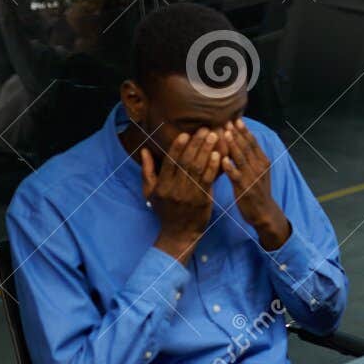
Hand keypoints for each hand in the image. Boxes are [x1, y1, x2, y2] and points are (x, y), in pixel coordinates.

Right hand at [142, 128, 219, 262]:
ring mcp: (189, 195)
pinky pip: (208, 180)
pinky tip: (218, 155)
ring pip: (198, 169)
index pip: (170, 162)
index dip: (178, 147)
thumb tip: (144, 150)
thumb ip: (148, 171)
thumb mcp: (151, 192)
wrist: (179, 234)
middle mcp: (174, 189)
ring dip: (206, 151)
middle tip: (205, 129)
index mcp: (161, 186)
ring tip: (213, 137)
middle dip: (195, 144)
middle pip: (185, 162)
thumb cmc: (165, 211)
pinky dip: (213, 167)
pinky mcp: (202, 200)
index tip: (185, 134)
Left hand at [222, 119, 290, 248]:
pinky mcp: (244, 188)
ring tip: (226, 134)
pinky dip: (230, 167)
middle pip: (247, 147)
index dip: (244, 131)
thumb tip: (242, 140)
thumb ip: (252, 157)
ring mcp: (252, 178)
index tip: (236, 119)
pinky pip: (236, 176)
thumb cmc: (258, 191)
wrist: (264, 213)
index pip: (253, 142)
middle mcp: (259, 167)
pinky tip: (223, 159)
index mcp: (263, 161)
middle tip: (228, 121)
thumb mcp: (259, 171)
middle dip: (237, 133)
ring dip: (234, 145)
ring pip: (242, 158)